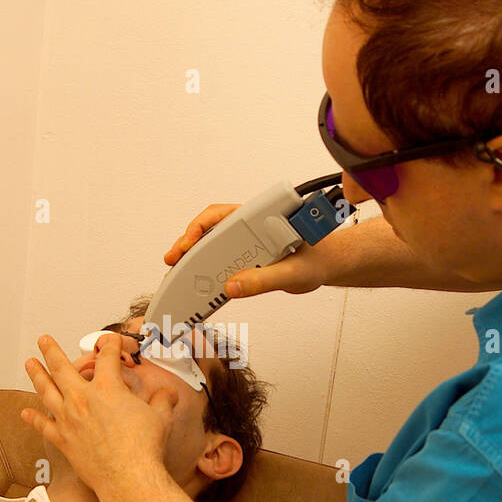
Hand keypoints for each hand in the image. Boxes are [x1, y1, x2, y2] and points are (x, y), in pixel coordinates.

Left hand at [20, 333, 176, 496]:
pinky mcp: (62, 440)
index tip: (109, 340)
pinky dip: (33, 418)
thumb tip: (169, 394)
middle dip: (52, 350)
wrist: (128, 478)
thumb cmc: (143, 448)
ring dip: (37, 375)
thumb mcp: (161, 417)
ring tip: (30, 363)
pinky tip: (25, 412)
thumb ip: (162, 401)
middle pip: (62, 367)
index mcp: (108, 388)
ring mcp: (69, 419)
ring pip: (46, 390)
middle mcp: (82, 399)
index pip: (107, 357)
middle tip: (44, 340)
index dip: (109, 344)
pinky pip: (43, 425)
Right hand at [163, 203, 329, 297]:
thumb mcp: (293, 273)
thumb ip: (264, 280)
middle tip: (173, 261)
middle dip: (187, 244)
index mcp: (260, 220)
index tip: (187, 245)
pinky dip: (205, 270)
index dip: (198, 229)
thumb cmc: (318, 259)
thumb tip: (233, 286)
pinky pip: (221, 259)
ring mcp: (247, 241)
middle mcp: (250, 227)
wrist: (328, 265)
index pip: (220, 216)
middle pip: (209, 229)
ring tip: (178, 273)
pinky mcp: (247, 256)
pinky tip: (195, 282)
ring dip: (193, 257)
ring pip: (211, 244)